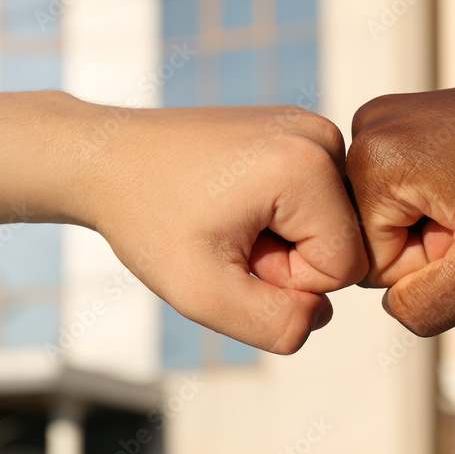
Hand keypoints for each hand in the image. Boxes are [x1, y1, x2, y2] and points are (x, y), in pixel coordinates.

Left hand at [84, 105, 367, 354]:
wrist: (109, 157)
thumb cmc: (147, 217)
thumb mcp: (202, 294)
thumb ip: (276, 325)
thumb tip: (320, 315)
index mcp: (307, 165)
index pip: (344, 267)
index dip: (287, 281)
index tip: (234, 251)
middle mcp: (321, 135)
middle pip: (343, 242)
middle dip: (287, 259)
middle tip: (227, 236)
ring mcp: (312, 128)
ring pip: (331, 224)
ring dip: (282, 240)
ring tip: (229, 218)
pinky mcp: (300, 131)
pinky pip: (317, 202)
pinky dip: (280, 216)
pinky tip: (235, 202)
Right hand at [346, 49, 454, 335]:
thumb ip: (426, 306)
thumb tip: (391, 303)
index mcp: (375, 160)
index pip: (370, 266)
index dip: (433, 266)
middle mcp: (370, 126)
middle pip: (375, 235)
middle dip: (432, 242)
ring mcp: (392, 114)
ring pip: (393, 214)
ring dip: (441, 221)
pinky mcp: (414, 114)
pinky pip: (409, 187)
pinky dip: (446, 196)